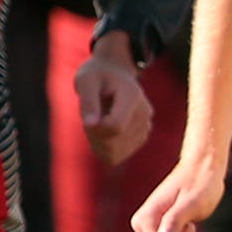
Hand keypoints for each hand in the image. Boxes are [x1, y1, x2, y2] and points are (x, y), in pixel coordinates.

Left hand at [76, 33, 152, 166]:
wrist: (114, 74)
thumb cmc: (97, 76)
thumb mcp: (85, 81)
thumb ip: (88, 101)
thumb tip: (90, 125)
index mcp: (132, 95)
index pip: (115, 127)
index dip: (94, 128)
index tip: (86, 118)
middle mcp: (144, 113)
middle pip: (113, 142)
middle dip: (93, 135)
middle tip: (89, 117)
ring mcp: (145, 127)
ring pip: (114, 153)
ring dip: (97, 142)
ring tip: (97, 122)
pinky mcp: (141, 138)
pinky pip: (116, 157)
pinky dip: (103, 148)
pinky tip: (103, 131)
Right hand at [132, 152, 222, 231]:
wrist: (202, 170)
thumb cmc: (201, 184)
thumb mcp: (192, 204)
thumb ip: (175, 221)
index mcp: (145, 220)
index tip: (188, 226)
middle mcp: (140, 226)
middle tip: (190, 224)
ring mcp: (147, 229)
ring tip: (188, 223)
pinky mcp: (156, 231)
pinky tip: (187, 225)